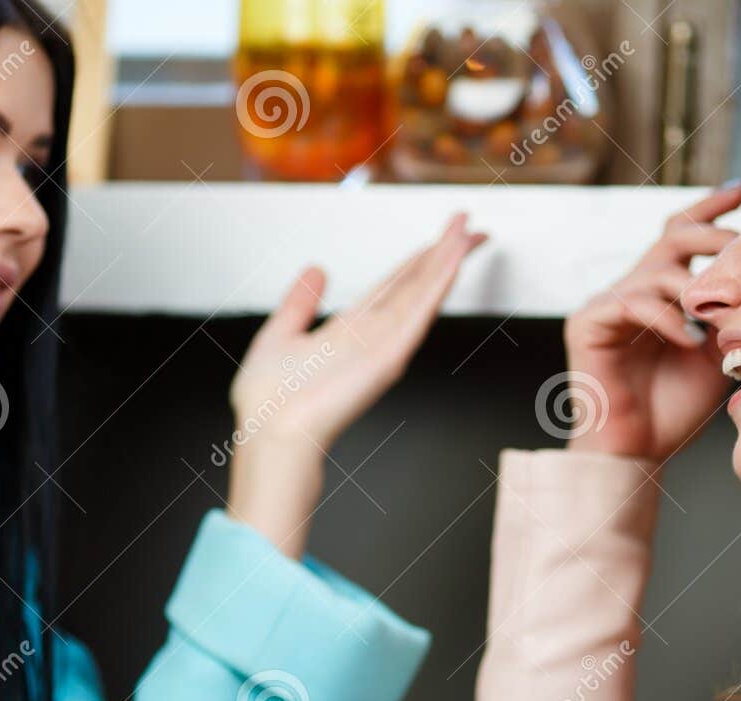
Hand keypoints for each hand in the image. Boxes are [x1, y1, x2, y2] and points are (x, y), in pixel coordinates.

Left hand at [225, 212, 487, 556]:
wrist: (271, 434)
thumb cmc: (269, 403)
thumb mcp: (278, 334)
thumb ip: (299, 303)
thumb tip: (315, 270)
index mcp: (350, 330)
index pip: (394, 286)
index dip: (418, 259)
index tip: (440, 237)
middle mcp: (372, 336)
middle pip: (417, 284)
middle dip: (444, 253)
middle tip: (472, 226)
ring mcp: (383, 346)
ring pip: (423, 293)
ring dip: (447, 259)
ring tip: (471, 231)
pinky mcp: (388, 357)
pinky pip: (418, 314)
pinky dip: (437, 286)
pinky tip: (453, 262)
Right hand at [563, 183, 740, 460]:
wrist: (637, 451)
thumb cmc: (675, 408)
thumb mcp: (718, 353)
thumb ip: (729, 314)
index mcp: (661, 293)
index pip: (683, 236)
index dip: (709, 209)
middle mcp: (633, 290)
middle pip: (670, 235)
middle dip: (709, 232)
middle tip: (737, 242)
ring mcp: (608, 304)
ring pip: (656, 271)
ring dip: (692, 290)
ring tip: (714, 317)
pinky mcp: (588, 323)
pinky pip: (631, 302)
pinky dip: (665, 318)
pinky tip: (688, 339)